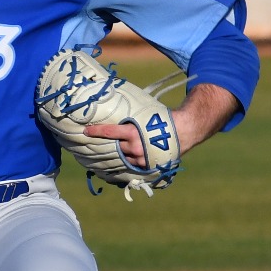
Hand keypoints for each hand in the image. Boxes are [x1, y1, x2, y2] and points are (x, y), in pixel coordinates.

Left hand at [83, 83, 241, 169]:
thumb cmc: (163, 118)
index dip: (96, 131)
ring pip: (122, 158)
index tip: (85, 131)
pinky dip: (124, 165)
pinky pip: (131, 167)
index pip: (109, 132)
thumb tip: (115, 102)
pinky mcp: (147, 167)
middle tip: (92, 144)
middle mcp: (135, 147)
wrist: (184, 130)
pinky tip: (115, 166)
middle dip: (106, 145)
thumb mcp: (145, 113)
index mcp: (133, 133)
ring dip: (114, 155)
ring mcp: (141, 159)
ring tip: (101, 155)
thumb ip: (130, 116)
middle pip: (114, 147)